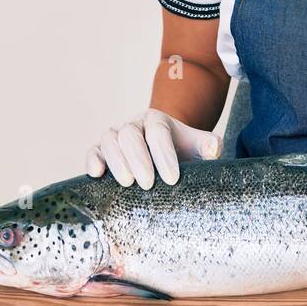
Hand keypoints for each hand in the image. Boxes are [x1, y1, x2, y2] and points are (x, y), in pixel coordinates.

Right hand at [85, 108, 222, 188]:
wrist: (162, 154)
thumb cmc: (180, 152)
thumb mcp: (197, 146)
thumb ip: (208, 145)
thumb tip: (213, 149)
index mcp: (157, 121)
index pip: (158, 133)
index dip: (164, 155)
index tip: (172, 178)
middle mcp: (133, 126)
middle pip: (130, 135)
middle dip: (139, 159)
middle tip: (148, 184)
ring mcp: (115, 137)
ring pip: (110, 141)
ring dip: (117, 162)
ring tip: (127, 183)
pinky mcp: (101, 151)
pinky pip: (93, 151)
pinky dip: (93, 160)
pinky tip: (97, 175)